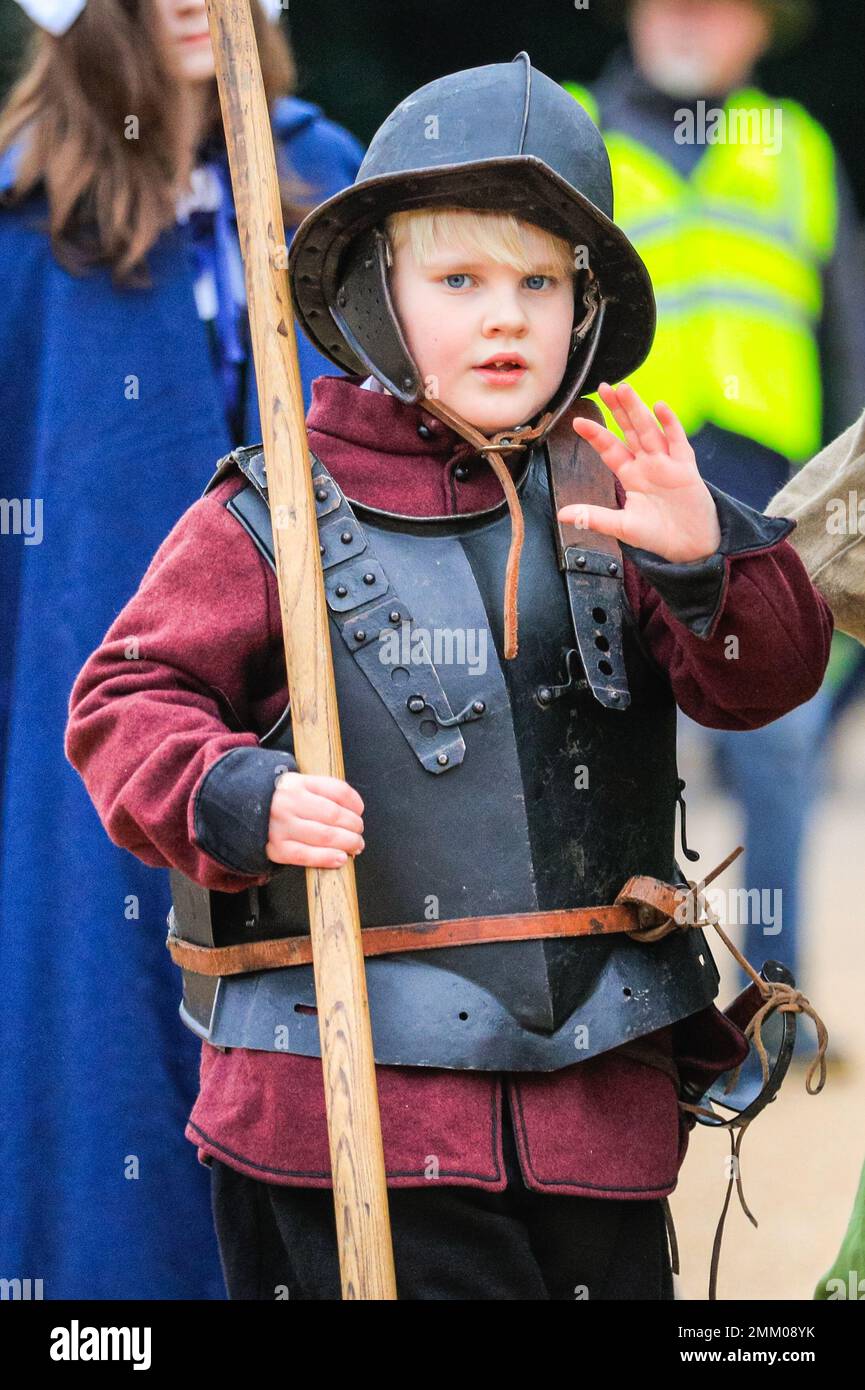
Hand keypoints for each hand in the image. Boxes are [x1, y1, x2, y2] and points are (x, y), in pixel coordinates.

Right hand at [266, 770, 364, 868]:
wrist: (239, 812)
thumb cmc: (276, 802)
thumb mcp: (296, 786)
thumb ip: (321, 792)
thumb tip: (353, 810)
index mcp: (296, 783)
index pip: (337, 791)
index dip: (355, 803)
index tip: (359, 811)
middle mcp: (288, 802)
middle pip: (334, 815)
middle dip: (354, 827)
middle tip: (358, 832)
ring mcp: (281, 826)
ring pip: (325, 836)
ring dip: (347, 843)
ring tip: (355, 846)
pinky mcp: (276, 848)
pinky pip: (307, 855)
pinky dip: (327, 858)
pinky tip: (340, 858)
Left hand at [556, 382, 721, 562]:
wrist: (692, 547)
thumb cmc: (659, 536)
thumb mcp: (623, 528)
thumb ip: (595, 518)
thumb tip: (562, 515)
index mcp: (631, 476)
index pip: (610, 449)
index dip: (595, 435)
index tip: (578, 421)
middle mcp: (648, 465)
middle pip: (630, 431)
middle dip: (618, 409)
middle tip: (604, 387)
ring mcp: (668, 463)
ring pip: (650, 430)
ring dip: (638, 410)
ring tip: (625, 389)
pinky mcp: (687, 468)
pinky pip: (678, 442)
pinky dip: (670, 425)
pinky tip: (660, 408)